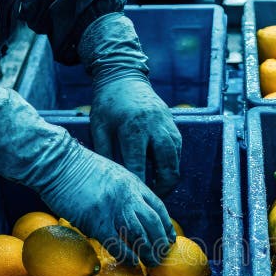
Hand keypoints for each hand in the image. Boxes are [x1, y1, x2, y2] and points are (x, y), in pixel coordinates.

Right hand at [0, 80, 174, 265]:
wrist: (57, 163)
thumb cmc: (79, 169)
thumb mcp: (113, 174)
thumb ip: (126, 191)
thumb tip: (131, 210)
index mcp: (134, 183)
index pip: (158, 207)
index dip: (166, 225)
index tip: (168, 238)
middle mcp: (129, 196)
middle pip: (153, 223)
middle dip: (160, 242)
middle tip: (162, 256)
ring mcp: (114, 209)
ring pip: (140, 235)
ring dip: (148, 251)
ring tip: (151, 262)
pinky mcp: (97, 221)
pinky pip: (117, 244)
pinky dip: (126, 255)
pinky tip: (130, 262)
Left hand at [90, 71, 181, 195]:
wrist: (124, 76)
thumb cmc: (107, 103)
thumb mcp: (98, 127)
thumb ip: (104, 153)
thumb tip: (110, 179)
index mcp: (133, 128)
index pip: (139, 166)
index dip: (139, 186)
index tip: (135, 199)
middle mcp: (155, 127)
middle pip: (167, 168)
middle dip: (162, 188)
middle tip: (153, 199)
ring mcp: (168, 126)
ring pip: (176, 162)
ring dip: (169, 179)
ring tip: (157, 190)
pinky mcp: (174, 126)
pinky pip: (177, 152)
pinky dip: (171, 165)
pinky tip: (159, 173)